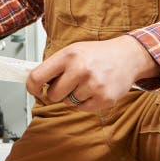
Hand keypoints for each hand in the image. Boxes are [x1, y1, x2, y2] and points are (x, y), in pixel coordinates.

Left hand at [26, 35, 159, 111]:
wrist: (127, 56)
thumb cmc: (97, 54)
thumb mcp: (73, 51)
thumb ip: (54, 66)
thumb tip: (34, 81)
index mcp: (68, 55)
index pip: (37, 77)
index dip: (32, 87)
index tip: (34, 90)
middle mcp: (80, 69)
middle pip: (53, 95)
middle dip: (57, 92)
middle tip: (69, 82)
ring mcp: (93, 85)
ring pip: (68, 102)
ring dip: (74, 96)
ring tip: (86, 82)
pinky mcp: (104, 98)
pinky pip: (83, 109)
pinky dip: (85, 102)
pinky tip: (94, 89)